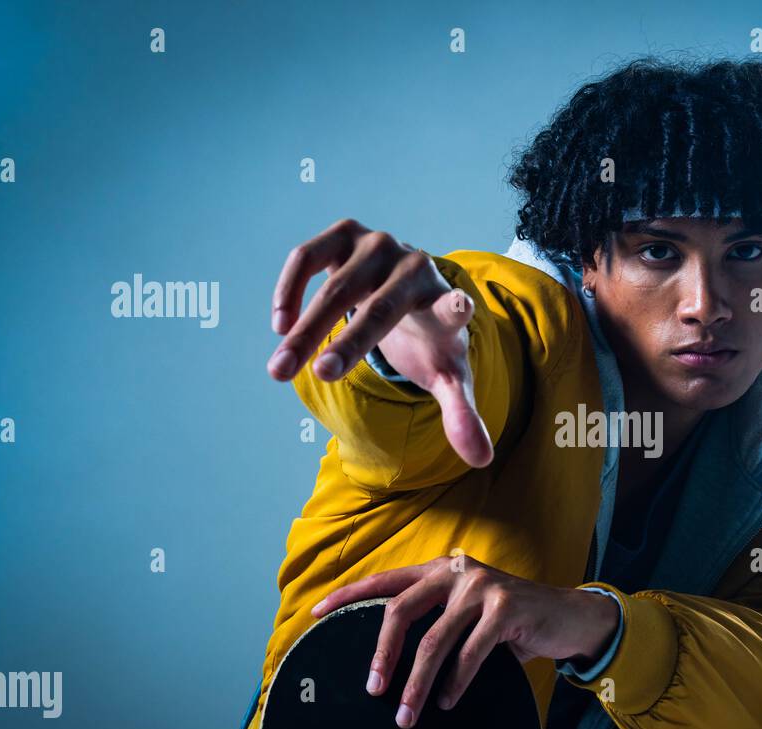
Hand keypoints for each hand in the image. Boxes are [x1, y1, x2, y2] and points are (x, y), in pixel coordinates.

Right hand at [266, 217, 492, 467]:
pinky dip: (290, 290)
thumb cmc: (428, 341)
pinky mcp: (344, 235)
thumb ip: (461, 415)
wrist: (408, 293)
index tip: (462, 306)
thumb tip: (481, 460)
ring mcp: (377, 246)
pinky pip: (307, 256)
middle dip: (348, 343)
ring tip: (280, 368)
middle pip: (379, 308)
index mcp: (442, 303)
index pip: (453, 308)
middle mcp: (414, 267)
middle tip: (318, 376)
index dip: (456, 307)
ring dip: (305, 328)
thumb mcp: (446, 377)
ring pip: (336, 286)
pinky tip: (281, 325)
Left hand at [310, 555, 620, 728]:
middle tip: (372, 690)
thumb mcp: (468, 612)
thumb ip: (435, 620)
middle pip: (401, 610)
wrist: (567, 616)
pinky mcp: (505, 609)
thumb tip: (389, 658)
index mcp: (440, 569)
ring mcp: (482, 587)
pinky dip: (455, 683)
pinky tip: (447, 702)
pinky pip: (469, 654)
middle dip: (382, 655)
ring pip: (434, 641)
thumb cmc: (510, 621)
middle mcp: (457, 571)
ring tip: (407, 715)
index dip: (349, 594)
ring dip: (417, 684)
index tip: (317, 613)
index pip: (386, 580)